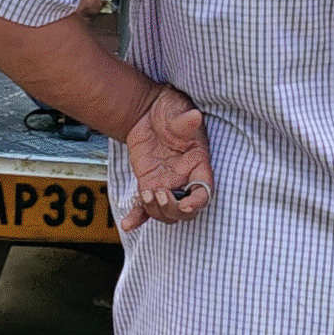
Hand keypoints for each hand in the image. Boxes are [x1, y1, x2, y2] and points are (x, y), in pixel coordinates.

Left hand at [120, 85, 211, 231]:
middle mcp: (184, 180)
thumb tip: (194, 116)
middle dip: (174, 209)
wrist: (147, 110)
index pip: (204, 191)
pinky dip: (137, 217)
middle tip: (160, 194)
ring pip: (165, 213)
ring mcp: (166, 185)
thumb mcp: (178, 113)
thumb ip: (185, 121)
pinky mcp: (148, 185)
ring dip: (156, 211)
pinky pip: (144, 208)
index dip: (198, 202)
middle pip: (185, 210)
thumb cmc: (170, 111)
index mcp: (198, 166)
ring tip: (145, 195)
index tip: (186, 205)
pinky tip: (128, 224)